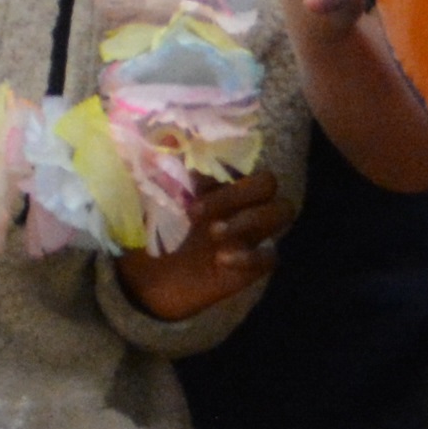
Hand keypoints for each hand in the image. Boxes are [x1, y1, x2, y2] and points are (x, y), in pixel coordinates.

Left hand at [118, 164, 289, 322]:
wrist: (146, 282)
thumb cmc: (152, 235)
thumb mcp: (152, 203)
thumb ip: (163, 176)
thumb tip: (168, 146)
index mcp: (220, 186)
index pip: (241, 164)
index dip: (219, 171)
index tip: (189, 189)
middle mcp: (242, 206)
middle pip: (268, 184)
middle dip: (238, 194)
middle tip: (198, 214)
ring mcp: (251, 235)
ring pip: (281, 212)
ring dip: (250, 219)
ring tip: (213, 235)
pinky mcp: (253, 267)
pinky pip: (271, 256)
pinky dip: (250, 256)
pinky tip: (222, 260)